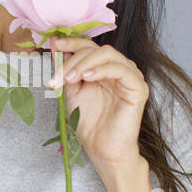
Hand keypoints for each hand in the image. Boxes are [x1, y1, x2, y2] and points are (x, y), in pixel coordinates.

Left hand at [45, 37, 148, 174]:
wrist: (102, 149)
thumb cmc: (89, 124)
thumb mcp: (72, 92)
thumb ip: (66, 71)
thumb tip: (55, 47)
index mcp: (104, 69)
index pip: (89, 47)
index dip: (72, 43)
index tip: (54, 45)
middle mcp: (119, 69)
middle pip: (96, 49)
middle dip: (73, 58)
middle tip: (58, 74)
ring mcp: (130, 77)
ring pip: (108, 55)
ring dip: (84, 63)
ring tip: (69, 78)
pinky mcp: (137, 88)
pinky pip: (121, 70)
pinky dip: (102, 69)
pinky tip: (87, 77)